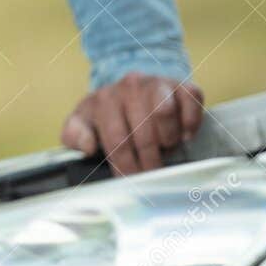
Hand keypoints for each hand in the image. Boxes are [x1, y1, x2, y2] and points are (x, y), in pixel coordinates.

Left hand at [61, 71, 204, 175]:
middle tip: (150, 175)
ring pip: (164, 113)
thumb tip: (87, 146)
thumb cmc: (108, 114)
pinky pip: (191, 105)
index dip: (126, 166)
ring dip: (167, 139)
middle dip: (148, 162)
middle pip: (144, 134)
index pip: (117, 140)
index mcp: (105, 99)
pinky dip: (189, 125)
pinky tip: (182, 135)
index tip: (130, 181)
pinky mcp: (183, 86)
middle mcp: (130, 86)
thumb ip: (74, 134)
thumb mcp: (84, 122)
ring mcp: (158, 84)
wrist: (133, 90)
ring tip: (163, 147)